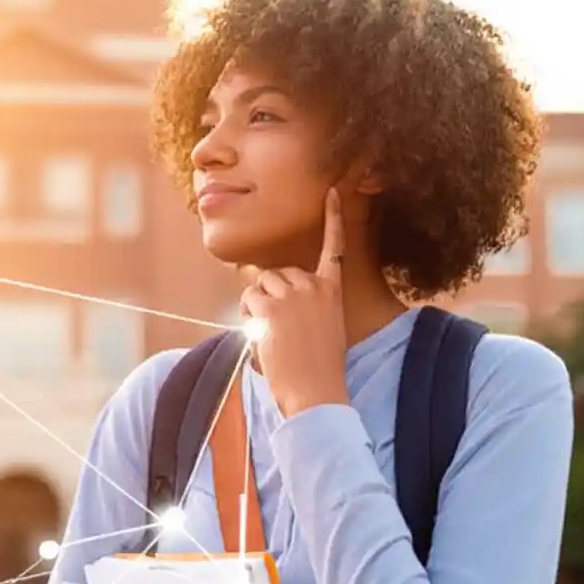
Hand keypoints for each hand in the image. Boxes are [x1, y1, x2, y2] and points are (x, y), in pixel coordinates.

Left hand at [240, 188, 349, 417]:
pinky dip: (248, 316)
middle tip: (275, 325)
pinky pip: (248, 299)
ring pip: (260, 284)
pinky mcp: (270, 306)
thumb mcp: (323, 329)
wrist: (316, 391)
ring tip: (270, 333)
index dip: (333, 219)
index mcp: (332, 291)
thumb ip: (303, 306)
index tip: (333, 192)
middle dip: (269, 293)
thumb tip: (267, 293)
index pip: (335, 247)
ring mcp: (292, 294)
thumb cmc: (318, 368)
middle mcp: (313, 286)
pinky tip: (262, 335)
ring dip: (256, 304)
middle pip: (278, 272)